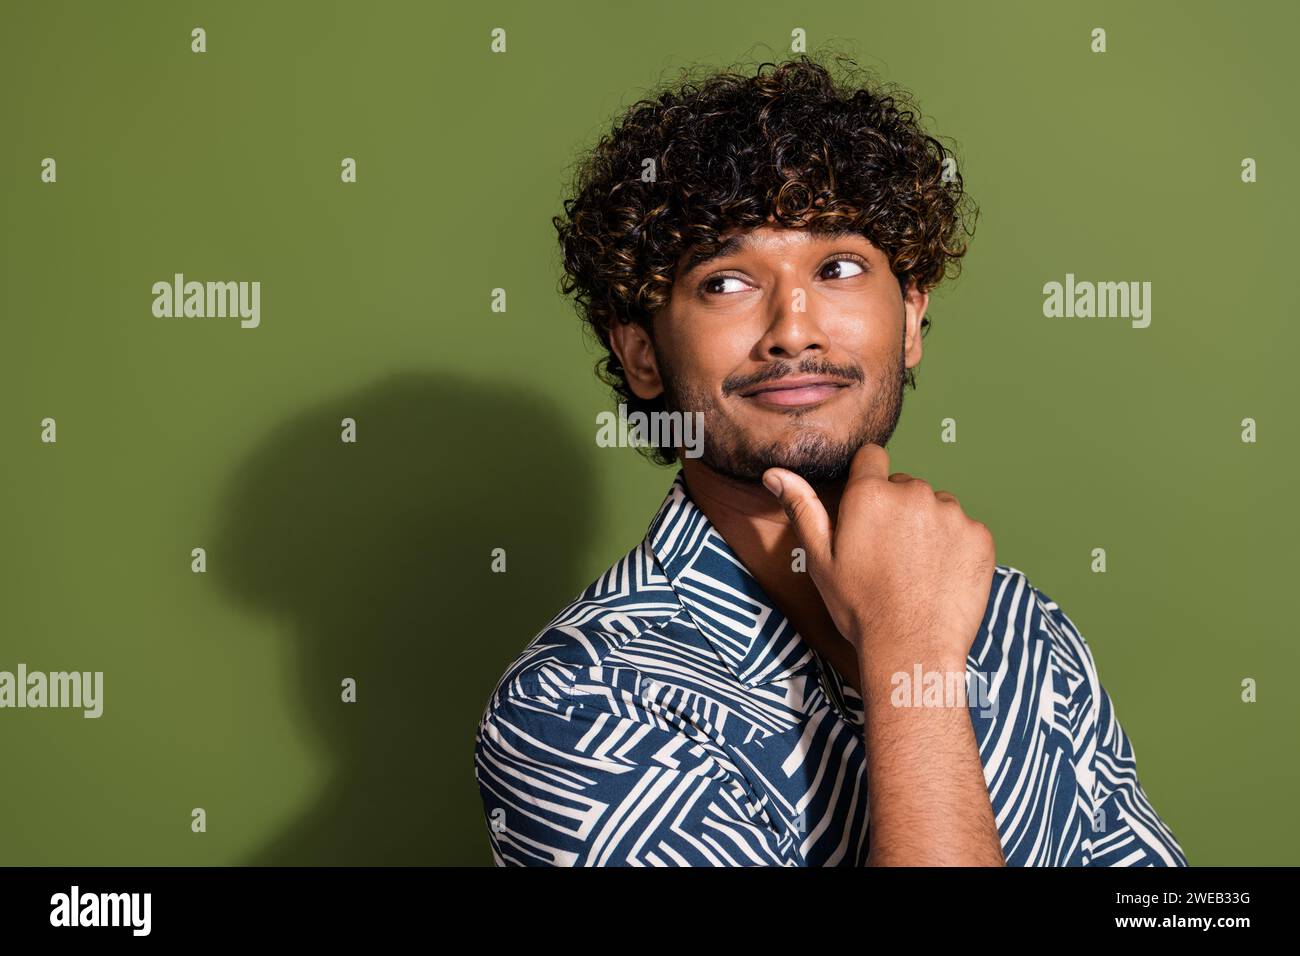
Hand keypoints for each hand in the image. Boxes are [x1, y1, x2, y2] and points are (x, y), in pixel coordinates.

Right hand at [762, 442, 994, 682]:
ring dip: (928, 527)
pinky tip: (940, 576)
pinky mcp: (979, 536)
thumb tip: (775, 473)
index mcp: (870, 494)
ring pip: (936, 507)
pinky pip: (964, 529)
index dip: (867, 480)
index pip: (872, 457)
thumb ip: (802, 509)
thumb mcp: (820, 560)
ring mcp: (952, 514)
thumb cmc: (860, 607)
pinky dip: (955, 547)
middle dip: (897, 510)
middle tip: (888, 553)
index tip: (866, 511)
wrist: (913, 648)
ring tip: (916, 569)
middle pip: (904, 485)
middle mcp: (914, 493)